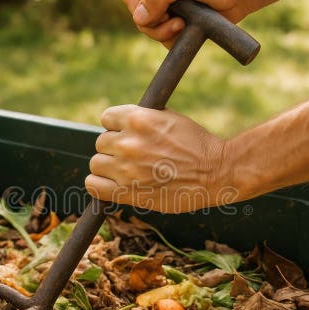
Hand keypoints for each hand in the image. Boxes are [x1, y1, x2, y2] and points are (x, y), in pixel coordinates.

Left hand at [85, 105, 239, 212]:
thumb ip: (142, 118)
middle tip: (133, 156)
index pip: (107, 118)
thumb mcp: (169, 118)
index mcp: (138, 119)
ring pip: (96, 164)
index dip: (116, 127)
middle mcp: (128, 142)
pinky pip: (94, 185)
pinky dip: (99, 185)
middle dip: (114, 148)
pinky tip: (111, 184)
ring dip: (108, 167)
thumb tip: (120, 122)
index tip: (126, 135)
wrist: (215, 172)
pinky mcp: (126, 191)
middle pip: (101, 143)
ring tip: (127, 171)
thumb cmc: (195, 144)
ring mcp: (125, 168)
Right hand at [122, 0, 252, 47]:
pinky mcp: (173, 18)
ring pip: (149, 28)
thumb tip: (138, 18)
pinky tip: (187, 30)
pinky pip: (161, 36)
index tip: (162, 14)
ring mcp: (165, 3)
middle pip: (138, 14)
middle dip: (155, 24)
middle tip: (177, 23)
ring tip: (184, 26)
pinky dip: (171, 38)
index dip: (141, 10)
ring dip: (164, 33)